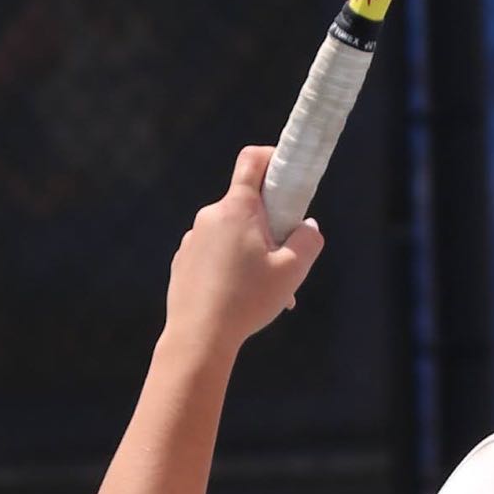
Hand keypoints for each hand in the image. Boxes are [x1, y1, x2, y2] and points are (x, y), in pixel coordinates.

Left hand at [162, 145, 321, 351]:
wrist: (198, 336)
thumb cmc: (247, 301)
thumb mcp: (292, 271)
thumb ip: (308, 241)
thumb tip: (309, 226)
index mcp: (237, 209)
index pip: (252, 160)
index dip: (273, 157)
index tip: (289, 175)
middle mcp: (211, 216)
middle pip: (247, 205)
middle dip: (270, 224)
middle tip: (284, 257)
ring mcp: (193, 238)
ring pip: (232, 234)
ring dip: (252, 251)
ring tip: (264, 290)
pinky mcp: (184, 260)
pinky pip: (215, 254)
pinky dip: (232, 267)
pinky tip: (241, 298)